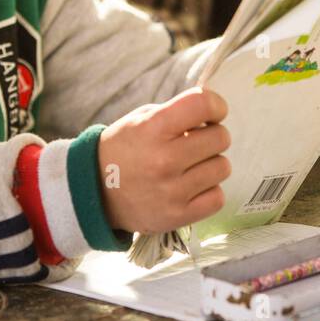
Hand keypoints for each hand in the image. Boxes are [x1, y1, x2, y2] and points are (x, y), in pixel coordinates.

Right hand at [97, 87, 230, 234]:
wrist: (96, 191)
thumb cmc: (124, 148)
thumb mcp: (141, 119)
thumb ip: (177, 112)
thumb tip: (214, 113)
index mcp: (153, 128)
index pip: (203, 104)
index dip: (215, 105)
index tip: (212, 113)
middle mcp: (164, 159)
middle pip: (220, 137)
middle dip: (212, 135)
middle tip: (196, 142)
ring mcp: (172, 191)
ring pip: (222, 167)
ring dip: (211, 163)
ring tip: (191, 166)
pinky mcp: (178, 216)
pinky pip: (217, 197)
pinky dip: (209, 191)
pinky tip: (192, 186)